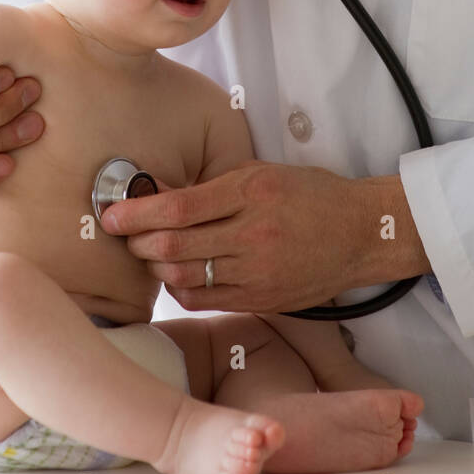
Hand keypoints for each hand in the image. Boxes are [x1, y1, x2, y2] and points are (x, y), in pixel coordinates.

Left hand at [100, 160, 367, 312]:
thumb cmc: (311, 195)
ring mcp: (258, 272)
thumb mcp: (261, 174)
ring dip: (157, 266)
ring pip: (185, 276)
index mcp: (252, 192)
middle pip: (175, 246)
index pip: (179, 207)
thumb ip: (211, 187)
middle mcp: (253, 234)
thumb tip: (158, 192)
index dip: (138, 213)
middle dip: (139, 242)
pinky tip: (175, 276)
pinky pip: (206, 299)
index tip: (112, 215)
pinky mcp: (262, 299)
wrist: (361, 233)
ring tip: (148, 254)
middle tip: (123, 235)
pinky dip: (181, 289)